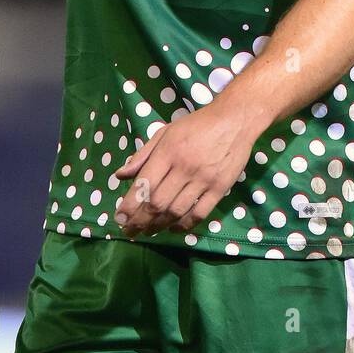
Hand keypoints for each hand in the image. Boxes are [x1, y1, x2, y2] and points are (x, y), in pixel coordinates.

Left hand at [113, 105, 254, 239]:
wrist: (234, 120)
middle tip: (130, 231)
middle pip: (158, 203)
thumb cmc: (196, 125)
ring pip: (176, 211)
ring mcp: (203, 179)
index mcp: (167, 152)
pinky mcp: (220, 188)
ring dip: (159, 226)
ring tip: (148, 232)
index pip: (144, 184)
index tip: (119, 218)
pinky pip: (199, 214)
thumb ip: (142, 155)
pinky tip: (174, 228)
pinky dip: (184, 225)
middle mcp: (184, 167)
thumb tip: (120, 175)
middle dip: (140, 221)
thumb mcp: (165, 133)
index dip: (129, 205)